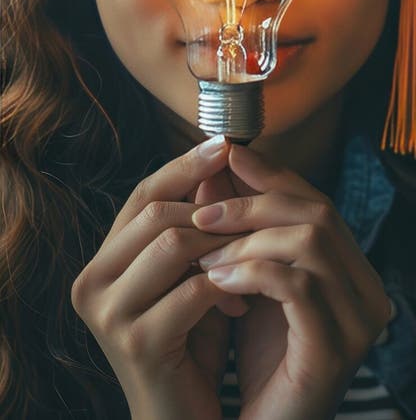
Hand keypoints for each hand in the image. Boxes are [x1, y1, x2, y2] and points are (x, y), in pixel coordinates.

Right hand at [70, 135, 247, 419]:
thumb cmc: (191, 342)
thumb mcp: (194, 273)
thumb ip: (199, 222)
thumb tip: (224, 158)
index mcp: (103, 261)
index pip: (144, 194)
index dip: (185, 166)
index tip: (227, 143)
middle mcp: (92, 282)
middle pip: (156, 212)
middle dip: (211, 210)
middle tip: (252, 217)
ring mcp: (108, 313)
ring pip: (173, 242)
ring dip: (222, 247)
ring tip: (249, 263)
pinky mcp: (136, 342)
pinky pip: (193, 290)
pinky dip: (227, 289)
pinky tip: (242, 306)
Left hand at [192, 144, 392, 419]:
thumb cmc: (259, 359)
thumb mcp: (251, 282)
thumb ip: (239, 230)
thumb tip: (211, 169)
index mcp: (353, 271)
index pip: (316, 202)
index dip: (273, 175)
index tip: (229, 155)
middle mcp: (368, 291)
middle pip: (317, 213)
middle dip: (255, 202)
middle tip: (204, 211)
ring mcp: (358, 322)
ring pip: (309, 242)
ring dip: (247, 239)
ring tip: (204, 253)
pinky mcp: (335, 351)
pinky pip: (297, 287)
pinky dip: (252, 273)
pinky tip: (216, 281)